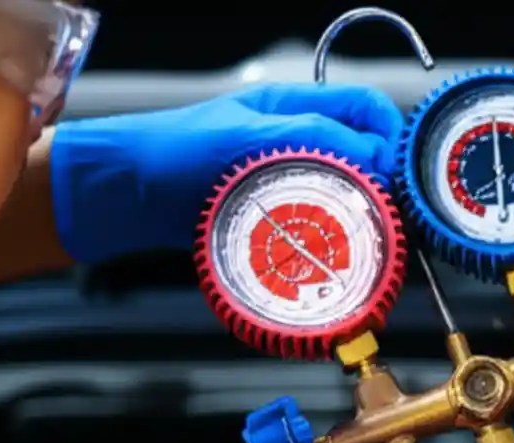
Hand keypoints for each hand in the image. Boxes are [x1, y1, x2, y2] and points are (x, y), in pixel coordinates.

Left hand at [49, 83, 403, 263]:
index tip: (399, 177)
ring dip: (359, 223)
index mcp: (294, 109)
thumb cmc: (164, 154)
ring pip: (345, 201)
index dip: (391, 139)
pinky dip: (329, 247)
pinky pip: (314, 232)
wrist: (114, 198)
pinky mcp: (271, 224)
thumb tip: (370, 157)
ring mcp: (284, 185)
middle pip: (365, 161)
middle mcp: (296, 146)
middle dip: (384, 189)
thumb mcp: (240, 137)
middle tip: (391, 223)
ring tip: (369, 248)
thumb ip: (306, 140)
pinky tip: (333, 262)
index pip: (368, 111)